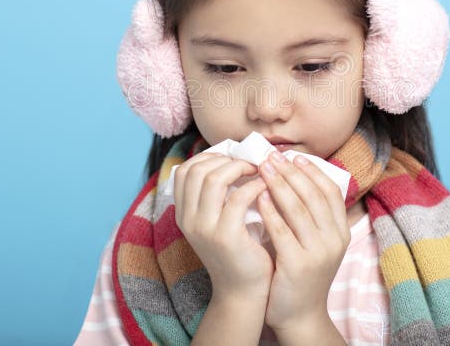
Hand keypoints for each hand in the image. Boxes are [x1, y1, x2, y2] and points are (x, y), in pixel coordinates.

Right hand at [173, 152, 273, 301]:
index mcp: (184, 213)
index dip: (209, 158)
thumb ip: (218, 195)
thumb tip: (235, 158)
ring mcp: (204, 228)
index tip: (232, 159)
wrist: (244, 291)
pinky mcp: (226, 237)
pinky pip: (238, 198)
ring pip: (214, 179)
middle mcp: (188, 220)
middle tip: (249, 163)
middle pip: (197, 170)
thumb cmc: (239, 250)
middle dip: (226, 159)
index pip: (184, 170)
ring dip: (240, 168)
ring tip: (259, 171)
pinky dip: (253, 186)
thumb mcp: (219, 221)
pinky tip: (265, 187)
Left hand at [256, 151, 350, 330]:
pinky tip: (258, 197)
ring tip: (264, 168)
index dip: (313, 172)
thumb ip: (311, 215)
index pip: (331, 192)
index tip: (295, 157)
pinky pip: (282, 231)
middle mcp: (334, 241)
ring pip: (299, 210)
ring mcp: (317, 254)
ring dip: (280, 185)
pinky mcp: (297, 265)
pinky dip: (270, 211)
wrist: (300, 315)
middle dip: (292, 172)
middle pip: (314, 196)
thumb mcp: (316, 242)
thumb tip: (295, 176)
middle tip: (273, 156)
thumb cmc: (302, 273)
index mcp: (340, 232)